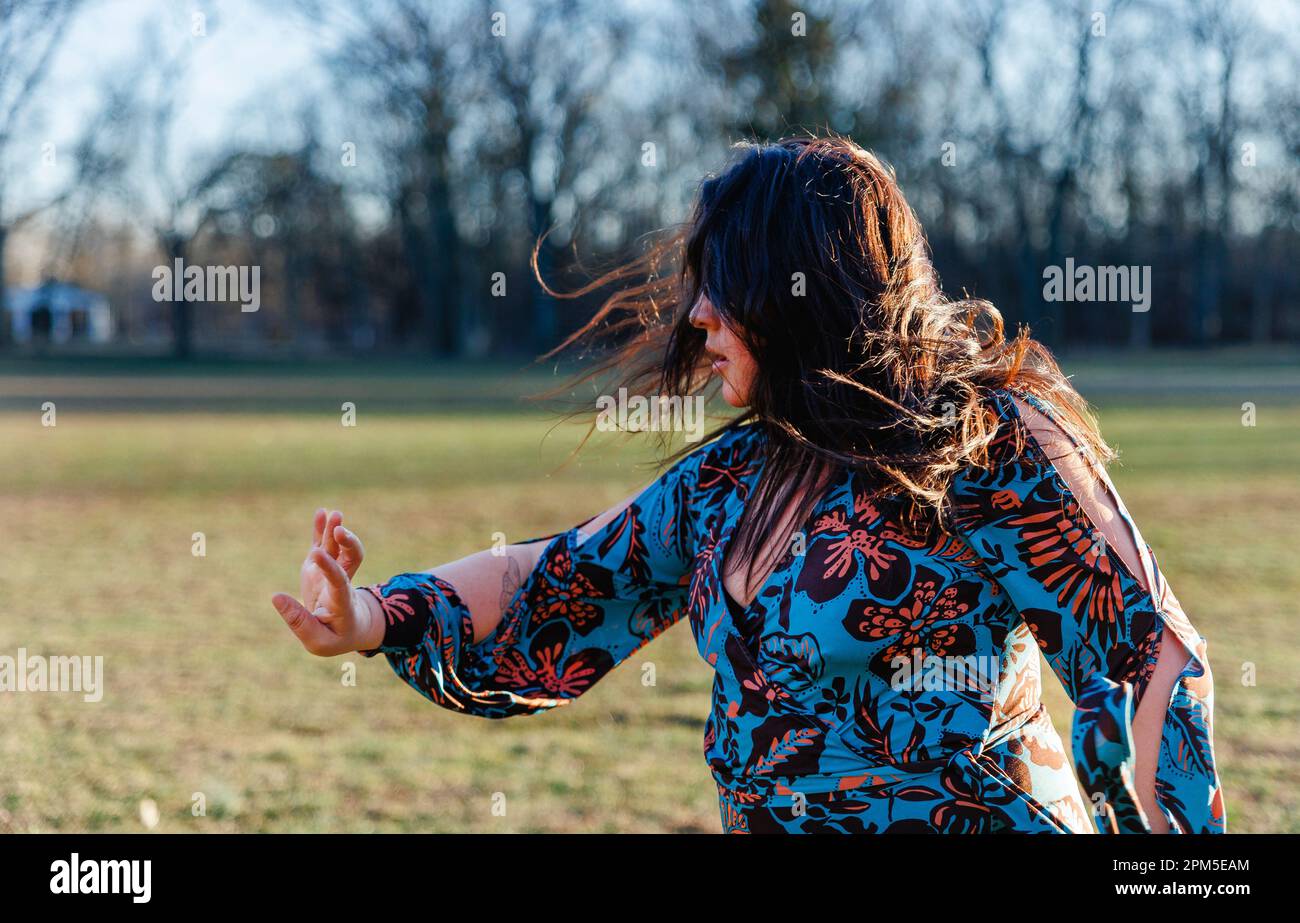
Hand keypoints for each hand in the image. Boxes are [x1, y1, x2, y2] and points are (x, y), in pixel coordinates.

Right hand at [272, 509, 380, 655]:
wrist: (348, 628)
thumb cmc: (334, 637)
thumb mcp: (318, 641)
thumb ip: (299, 622)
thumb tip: (276, 598)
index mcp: (342, 602)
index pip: (339, 582)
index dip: (330, 568)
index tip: (318, 554)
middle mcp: (340, 582)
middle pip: (351, 559)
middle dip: (348, 543)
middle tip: (339, 529)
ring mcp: (331, 571)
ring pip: (339, 548)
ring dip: (335, 530)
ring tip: (333, 513)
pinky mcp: (320, 567)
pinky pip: (323, 545)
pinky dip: (321, 530)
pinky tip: (321, 513)